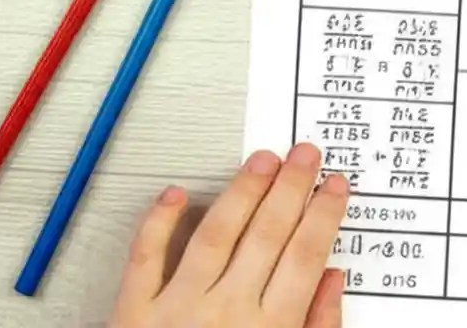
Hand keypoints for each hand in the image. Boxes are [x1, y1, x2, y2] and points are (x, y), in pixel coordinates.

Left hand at [108, 143, 350, 327]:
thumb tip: (332, 284)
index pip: (305, 256)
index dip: (324, 214)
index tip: (334, 186)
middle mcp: (226, 314)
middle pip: (267, 235)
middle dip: (291, 188)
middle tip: (306, 154)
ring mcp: (177, 310)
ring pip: (216, 234)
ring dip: (242, 191)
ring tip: (260, 160)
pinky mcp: (132, 315)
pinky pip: (143, 258)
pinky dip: (157, 223)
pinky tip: (174, 194)